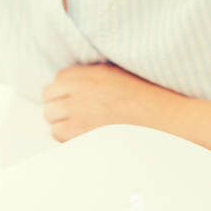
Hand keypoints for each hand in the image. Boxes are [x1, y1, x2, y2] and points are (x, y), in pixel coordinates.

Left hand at [41, 61, 169, 141]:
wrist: (161, 120)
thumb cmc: (145, 98)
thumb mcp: (116, 75)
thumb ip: (92, 76)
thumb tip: (73, 83)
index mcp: (90, 73)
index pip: (59, 78)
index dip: (64, 89)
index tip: (72, 97)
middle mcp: (80, 89)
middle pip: (49, 95)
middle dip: (57, 104)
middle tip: (72, 113)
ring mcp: (79, 111)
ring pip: (50, 115)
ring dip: (60, 120)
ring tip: (78, 125)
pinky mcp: (80, 132)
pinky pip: (57, 134)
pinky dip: (65, 136)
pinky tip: (82, 136)